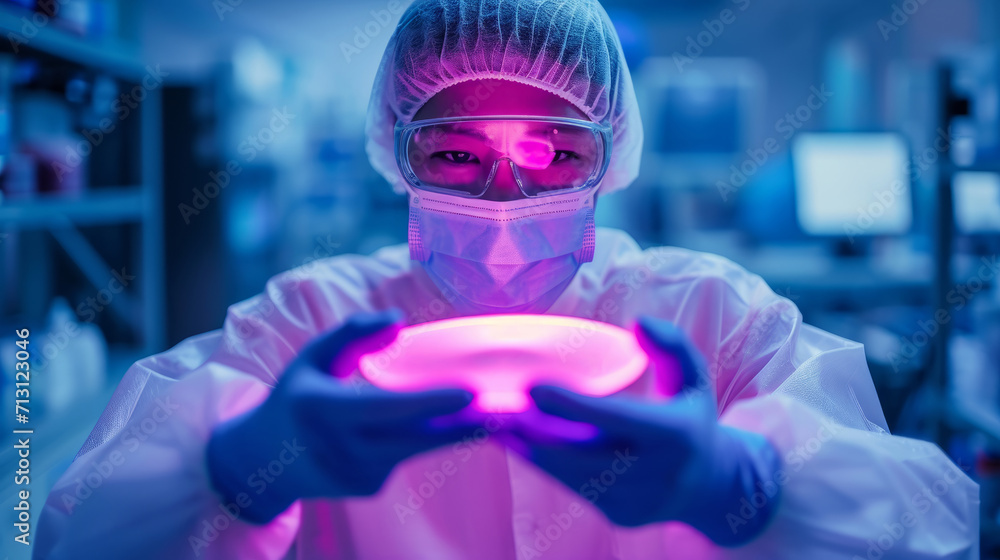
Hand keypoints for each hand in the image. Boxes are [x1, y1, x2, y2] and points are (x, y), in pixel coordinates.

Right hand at [206, 310, 478, 523]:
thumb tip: (399, 321)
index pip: (386, 408)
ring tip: (498, 415)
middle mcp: (340, 448)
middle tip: (509, 409)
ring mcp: (355, 475)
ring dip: (457, 433)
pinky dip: (421, 441)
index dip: (430, 402)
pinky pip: (404, 459)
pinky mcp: (369, 489)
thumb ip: (353, 333)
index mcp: (323, 410)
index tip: (468, 392)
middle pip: (415, 437)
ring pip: (416, 450)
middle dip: (465, 425)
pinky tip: (431, 426)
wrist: (263, 463)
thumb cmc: (294, 398)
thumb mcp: (312, 357)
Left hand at [508, 316, 781, 545]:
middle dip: (532, 430)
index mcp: (675, 435)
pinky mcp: (617, 516)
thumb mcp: (694, 377)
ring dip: (528, 448)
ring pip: (568, 475)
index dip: (573, 405)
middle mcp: (655, 473)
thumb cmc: (692, 420)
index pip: (617, 419)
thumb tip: (639, 321)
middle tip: (493, 405)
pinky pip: (571, 488)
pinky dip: (542, 463)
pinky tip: (516, 440)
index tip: (533, 386)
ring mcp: (635, 500)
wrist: (711, 488)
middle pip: (580, 453)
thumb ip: (671, 345)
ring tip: (493, 420)